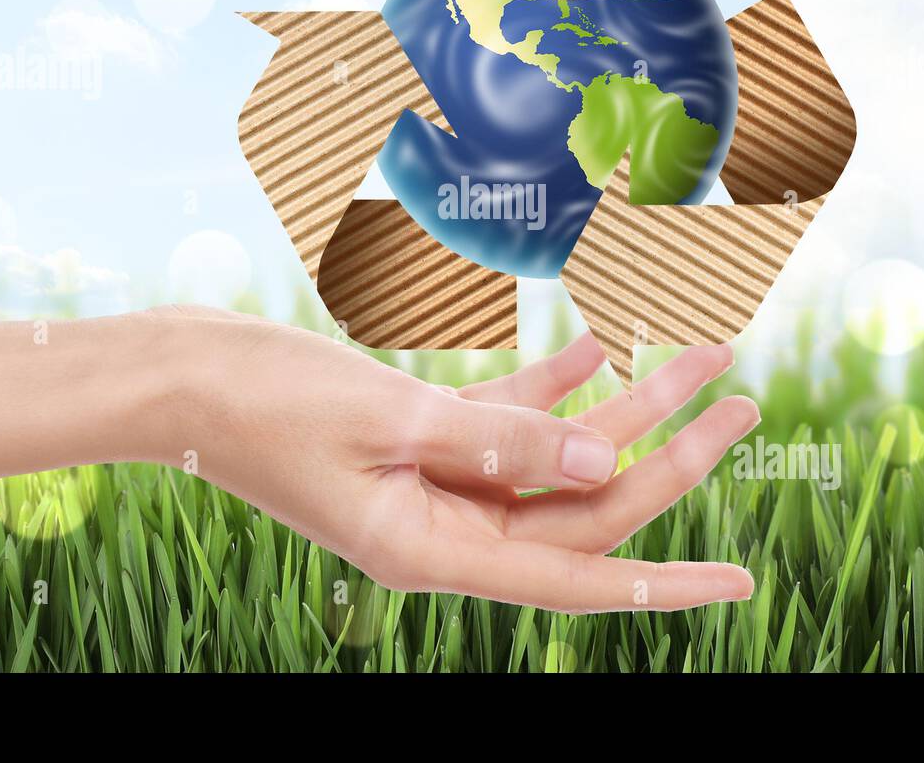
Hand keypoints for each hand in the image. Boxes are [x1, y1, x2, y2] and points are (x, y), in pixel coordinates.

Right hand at [154, 307, 759, 612]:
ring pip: (554, 452)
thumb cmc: (266, 401)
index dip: (662, 580)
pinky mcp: (419, 437)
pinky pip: (508, 417)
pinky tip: (600, 341)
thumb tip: (605, 458)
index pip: (573, 577)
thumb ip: (503, 442)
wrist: (183, 376)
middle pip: (580, 501)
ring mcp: (433, 482)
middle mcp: (444, 526)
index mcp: (431, 551)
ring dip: (623, 403)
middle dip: (666, 452)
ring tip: (696, 352)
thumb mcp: (392, 419)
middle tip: (739, 400)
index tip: (739, 581)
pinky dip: (554, 383)